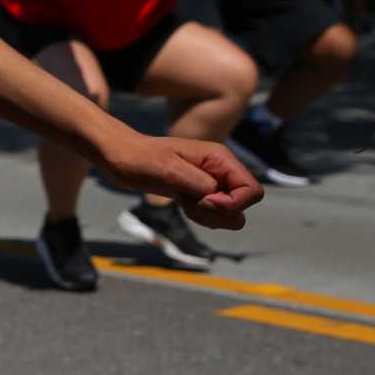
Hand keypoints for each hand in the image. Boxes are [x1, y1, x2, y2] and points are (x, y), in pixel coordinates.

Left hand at [97, 132, 263, 229]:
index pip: (253, 191)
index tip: (204, 200)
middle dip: (219, 212)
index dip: (234, 203)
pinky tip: (181, 203)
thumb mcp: (169, 170)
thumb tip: (219, 197)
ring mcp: (213, 182)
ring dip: (208, 216)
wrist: (121, 158)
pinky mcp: (202, 194)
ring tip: (182, 200)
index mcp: (220, 158)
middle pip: (244, 206)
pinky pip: (216, 216)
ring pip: (231, 215)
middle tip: (190, 202)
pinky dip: (201, 216)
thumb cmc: (141, 159)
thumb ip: (200, 184)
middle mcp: (221, 170)